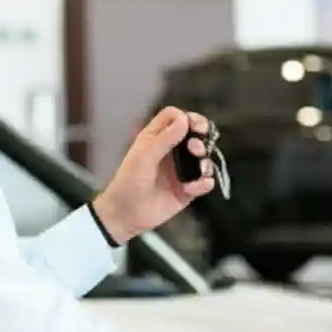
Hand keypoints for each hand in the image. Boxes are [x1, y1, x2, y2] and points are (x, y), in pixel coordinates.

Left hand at [91, 107, 215, 243]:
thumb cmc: (129, 181)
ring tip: (200, 169)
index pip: (175, 118)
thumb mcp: (144, 156)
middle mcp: (172, 151)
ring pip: (204, 158)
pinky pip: (205, 182)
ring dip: (205, 161)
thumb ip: (165, 138)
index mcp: (157, 138)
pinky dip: (204, 183)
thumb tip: (185, 120)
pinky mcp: (188, 189)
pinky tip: (192, 188)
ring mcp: (181, 170)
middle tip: (196, 148)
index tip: (193, 126)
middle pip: (195, 134)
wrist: (126, 214)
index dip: (186, 118)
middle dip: (201, 138)